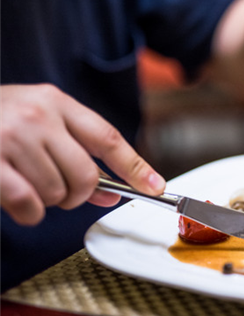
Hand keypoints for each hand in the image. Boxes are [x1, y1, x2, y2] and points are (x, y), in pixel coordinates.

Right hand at [0, 84, 164, 225]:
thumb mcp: (39, 121)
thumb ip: (76, 151)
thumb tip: (111, 192)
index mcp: (56, 102)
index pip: (107, 137)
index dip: (136, 166)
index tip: (157, 187)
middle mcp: (37, 115)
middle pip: (86, 174)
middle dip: (79, 194)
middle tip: (62, 192)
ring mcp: (11, 136)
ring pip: (57, 192)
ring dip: (49, 202)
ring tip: (29, 185)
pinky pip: (29, 203)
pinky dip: (29, 213)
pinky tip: (20, 204)